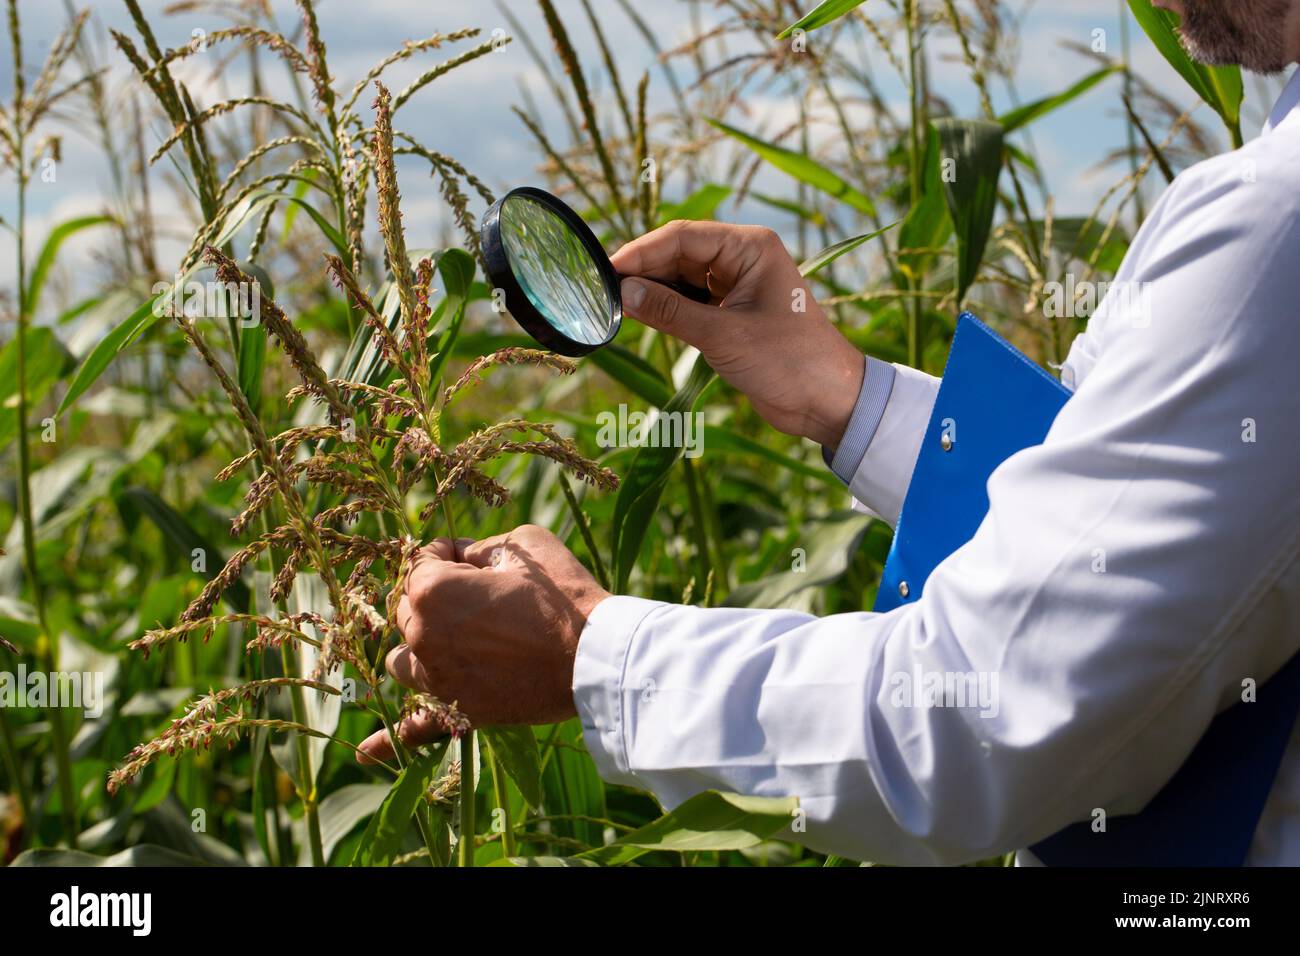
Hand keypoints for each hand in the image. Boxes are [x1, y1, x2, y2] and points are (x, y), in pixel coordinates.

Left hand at [356, 526, 609, 763]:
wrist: (596, 658)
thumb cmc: (562, 595)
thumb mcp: (523, 546)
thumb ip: (481, 547)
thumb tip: (465, 560)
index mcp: (431, 591)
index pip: (420, 561)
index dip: (450, 554)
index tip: (481, 560)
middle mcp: (422, 637)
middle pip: (409, 610)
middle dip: (440, 596)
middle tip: (488, 596)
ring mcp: (437, 679)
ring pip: (402, 661)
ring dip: (419, 647)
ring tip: (454, 642)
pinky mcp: (459, 712)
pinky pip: (415, 730)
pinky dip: (391, 741)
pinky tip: (368, 751)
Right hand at [610, 220, 864, 449]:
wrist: (828, 401)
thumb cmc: (788, 361)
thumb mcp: (722, 335)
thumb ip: (670, 312)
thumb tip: (624, 293)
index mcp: (751, 247)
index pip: (683, 236)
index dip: (641, 252)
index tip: (607, 271)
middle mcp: (744, 259)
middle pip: (679, 253)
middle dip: (644, 271)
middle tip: (604, 292)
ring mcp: (738, 285)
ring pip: (682, 278)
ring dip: (653, 291)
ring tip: (617, 306)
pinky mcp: (733, 313)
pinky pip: (691, 302)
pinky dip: (668, 309)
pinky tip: (642, 317)